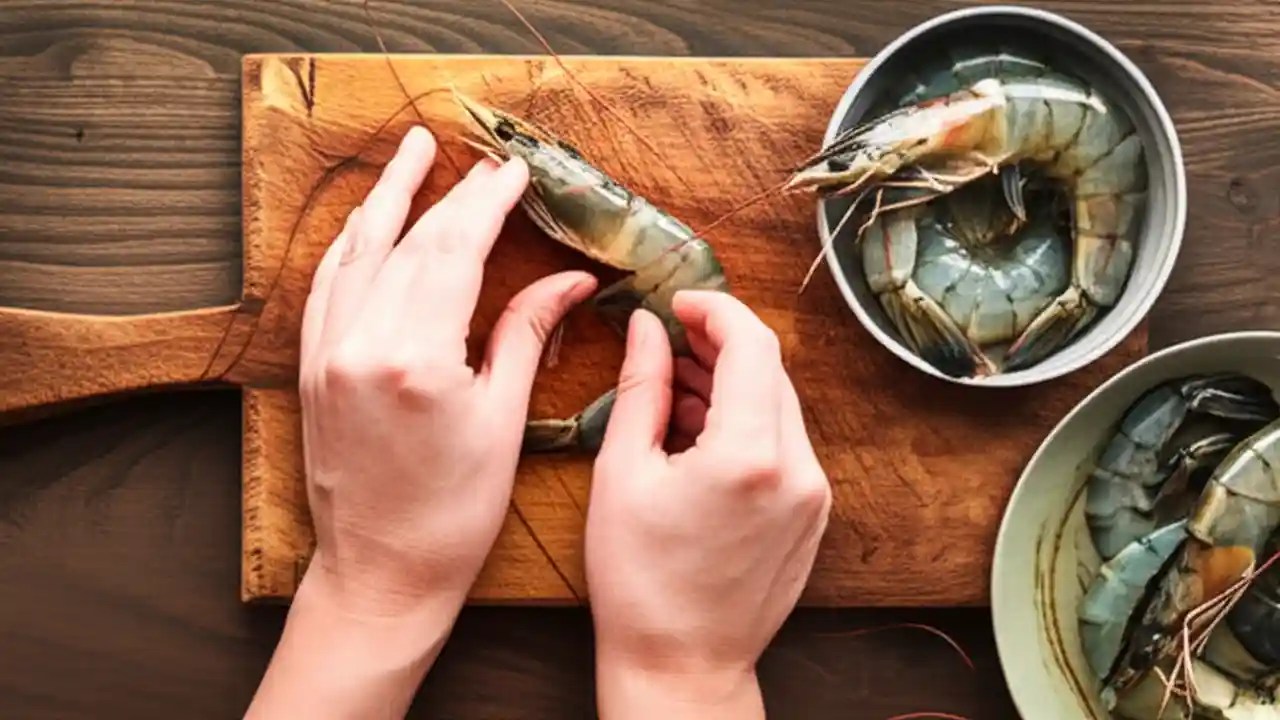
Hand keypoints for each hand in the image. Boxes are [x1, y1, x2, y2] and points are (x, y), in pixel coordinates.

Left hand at [246, 125, 596, 718]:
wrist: (381, 572)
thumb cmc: (454, 513)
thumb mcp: (503, 421)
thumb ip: (525, 334)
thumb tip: (566, 280)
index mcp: (416, 359)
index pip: (455, 253)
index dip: (487, 204)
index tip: (513, 172)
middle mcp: (361, 345)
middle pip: (410, 244)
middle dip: (450, 195)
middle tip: (484, 162)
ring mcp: (327, 354)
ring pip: (358, 252)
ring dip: (389, 197)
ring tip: (413, 152)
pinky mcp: (310, 369)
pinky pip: (327, 286)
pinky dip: (350, 245)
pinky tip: (366, 221)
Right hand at [585, 291, 831, 719]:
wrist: (682, 665)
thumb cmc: (639, 582)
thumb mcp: (622, 473)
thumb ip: (641, 386)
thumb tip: (646, 328)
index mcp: (748, 455)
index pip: (751, 343)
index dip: (714, 309)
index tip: (677, 304)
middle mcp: (797, 469)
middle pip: (770, 369)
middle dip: (721, 343)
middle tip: (670, 341)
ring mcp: (813, 494)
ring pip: (780, 404)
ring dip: (734, 382)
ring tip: (677, 387)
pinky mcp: (813, 514)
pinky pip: (785, 443)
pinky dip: (747, 421)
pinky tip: (702, 431)